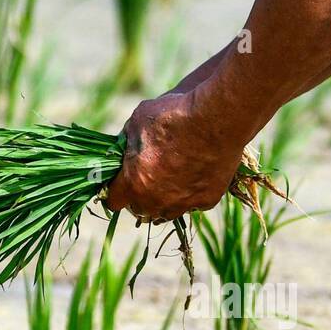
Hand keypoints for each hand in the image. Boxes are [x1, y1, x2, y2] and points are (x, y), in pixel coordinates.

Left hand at [105, 88, 246, 221]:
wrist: (216, 118)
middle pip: (140, 210)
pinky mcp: (207, 200)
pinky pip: (195, 203)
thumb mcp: (138, 121)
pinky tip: (197, 175)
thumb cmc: (173, 117)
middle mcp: (155, 201)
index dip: (116, 191)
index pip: (113, 201)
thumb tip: (124, 146)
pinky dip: (193, 193)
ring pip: (167, 212)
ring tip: (171, 180)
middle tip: (148, 178)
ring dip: (165, 200)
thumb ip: (128, 141)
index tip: (121, 183)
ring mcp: (183, 203)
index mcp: (133, 184)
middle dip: (140, 196)